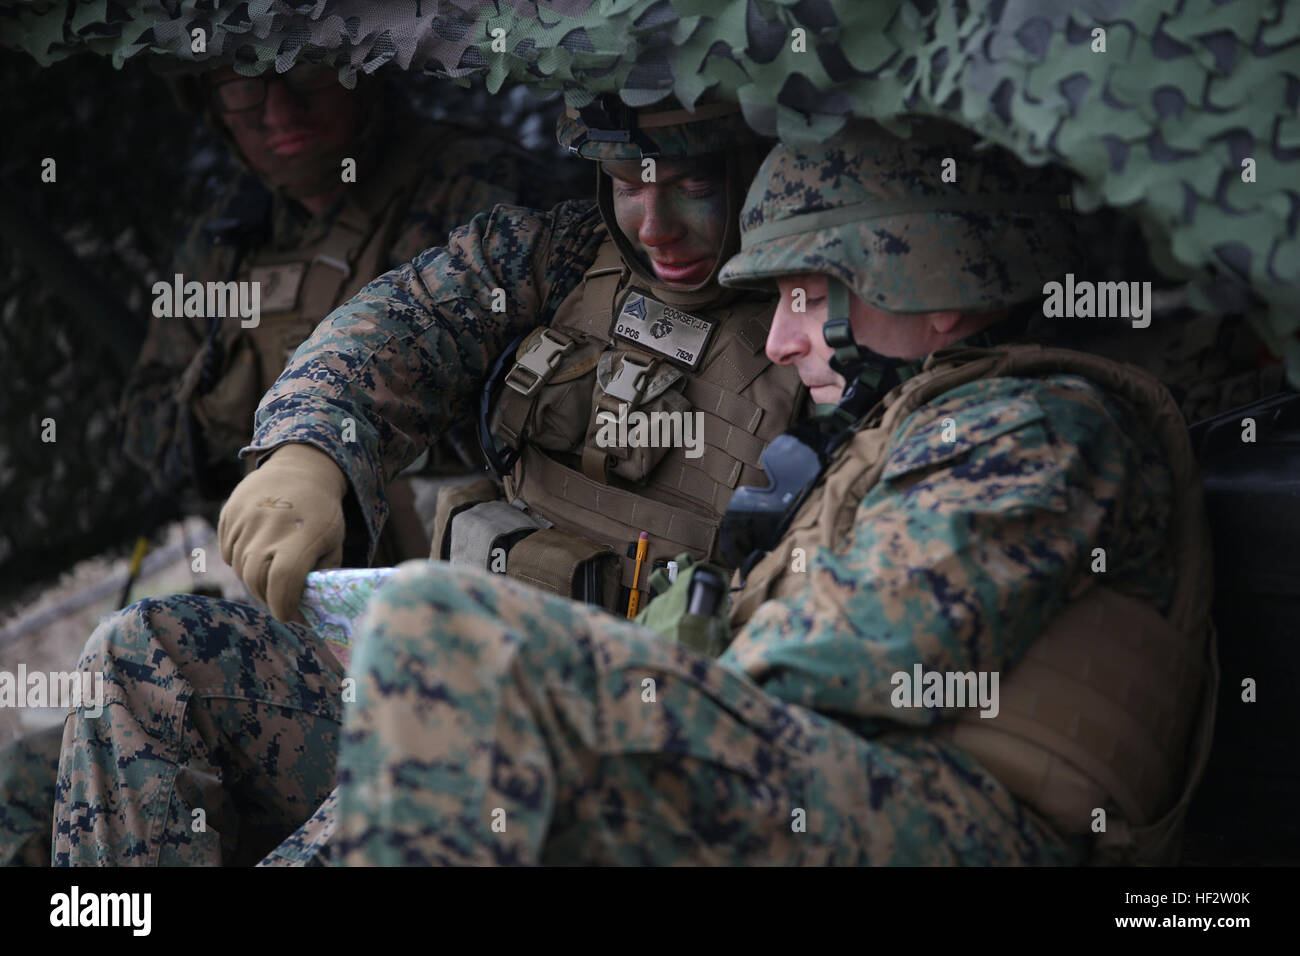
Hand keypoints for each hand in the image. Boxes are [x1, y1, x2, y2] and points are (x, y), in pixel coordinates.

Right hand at [218, 443, 346, 620]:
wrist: (302, 469)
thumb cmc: (323, 513)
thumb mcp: (333, 543)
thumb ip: (321, 576)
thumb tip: (306, 610)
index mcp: (301, 536)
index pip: (283, 582)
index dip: (283, 605)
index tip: (289, 614)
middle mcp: (270, 527)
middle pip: (255, 580)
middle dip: (267, 597)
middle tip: (280, 597)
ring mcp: (246, 519)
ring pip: (240, 568)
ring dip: (254, 578)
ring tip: (272, 570)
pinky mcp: (229, 513)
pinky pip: (228, 552)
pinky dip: (240, 560)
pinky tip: (259, 550)